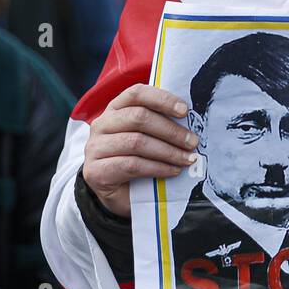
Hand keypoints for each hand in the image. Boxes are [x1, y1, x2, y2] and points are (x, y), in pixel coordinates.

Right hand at [82, 84, 196, 217]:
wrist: (118, 194)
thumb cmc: (137, 160)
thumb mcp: (149, 137)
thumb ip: (161, 125)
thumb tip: (191, 121)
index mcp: (115, 109)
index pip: (137, 93)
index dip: (162, 99)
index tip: (184, 111)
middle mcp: (102, 124)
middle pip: (138, 117)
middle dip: (170, 130)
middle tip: (192, 142)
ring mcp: (95, 148)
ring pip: (136, 142)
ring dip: (168, 151)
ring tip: (188, 159)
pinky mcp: (96, 171)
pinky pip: (132, 165)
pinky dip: (158, 167)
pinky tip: (173, 170)